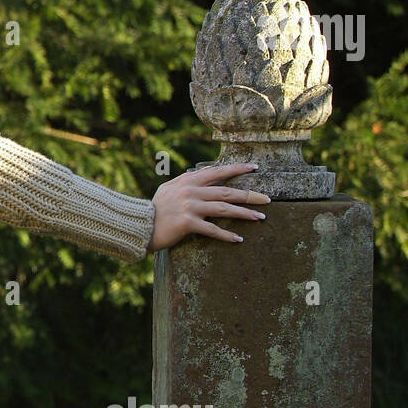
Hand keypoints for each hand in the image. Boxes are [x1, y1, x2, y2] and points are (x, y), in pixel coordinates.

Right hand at [148, 162, 269, 252]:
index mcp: (188, 181)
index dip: (237, 169)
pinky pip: (211, 229)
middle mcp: (190, 191)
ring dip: (244, 214)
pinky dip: (226, 235)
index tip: (255, 168)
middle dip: (249, 195)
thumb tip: (198, 173)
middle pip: (226, 192)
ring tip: (260, 218)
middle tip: (267, 199)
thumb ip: (186, 181)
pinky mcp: (187, 224)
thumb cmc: (155, 208)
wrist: (140, 224)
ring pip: (223, 209)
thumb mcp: (169, 188)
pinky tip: (238, 239)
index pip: (217, 171)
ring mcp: (189, 207)